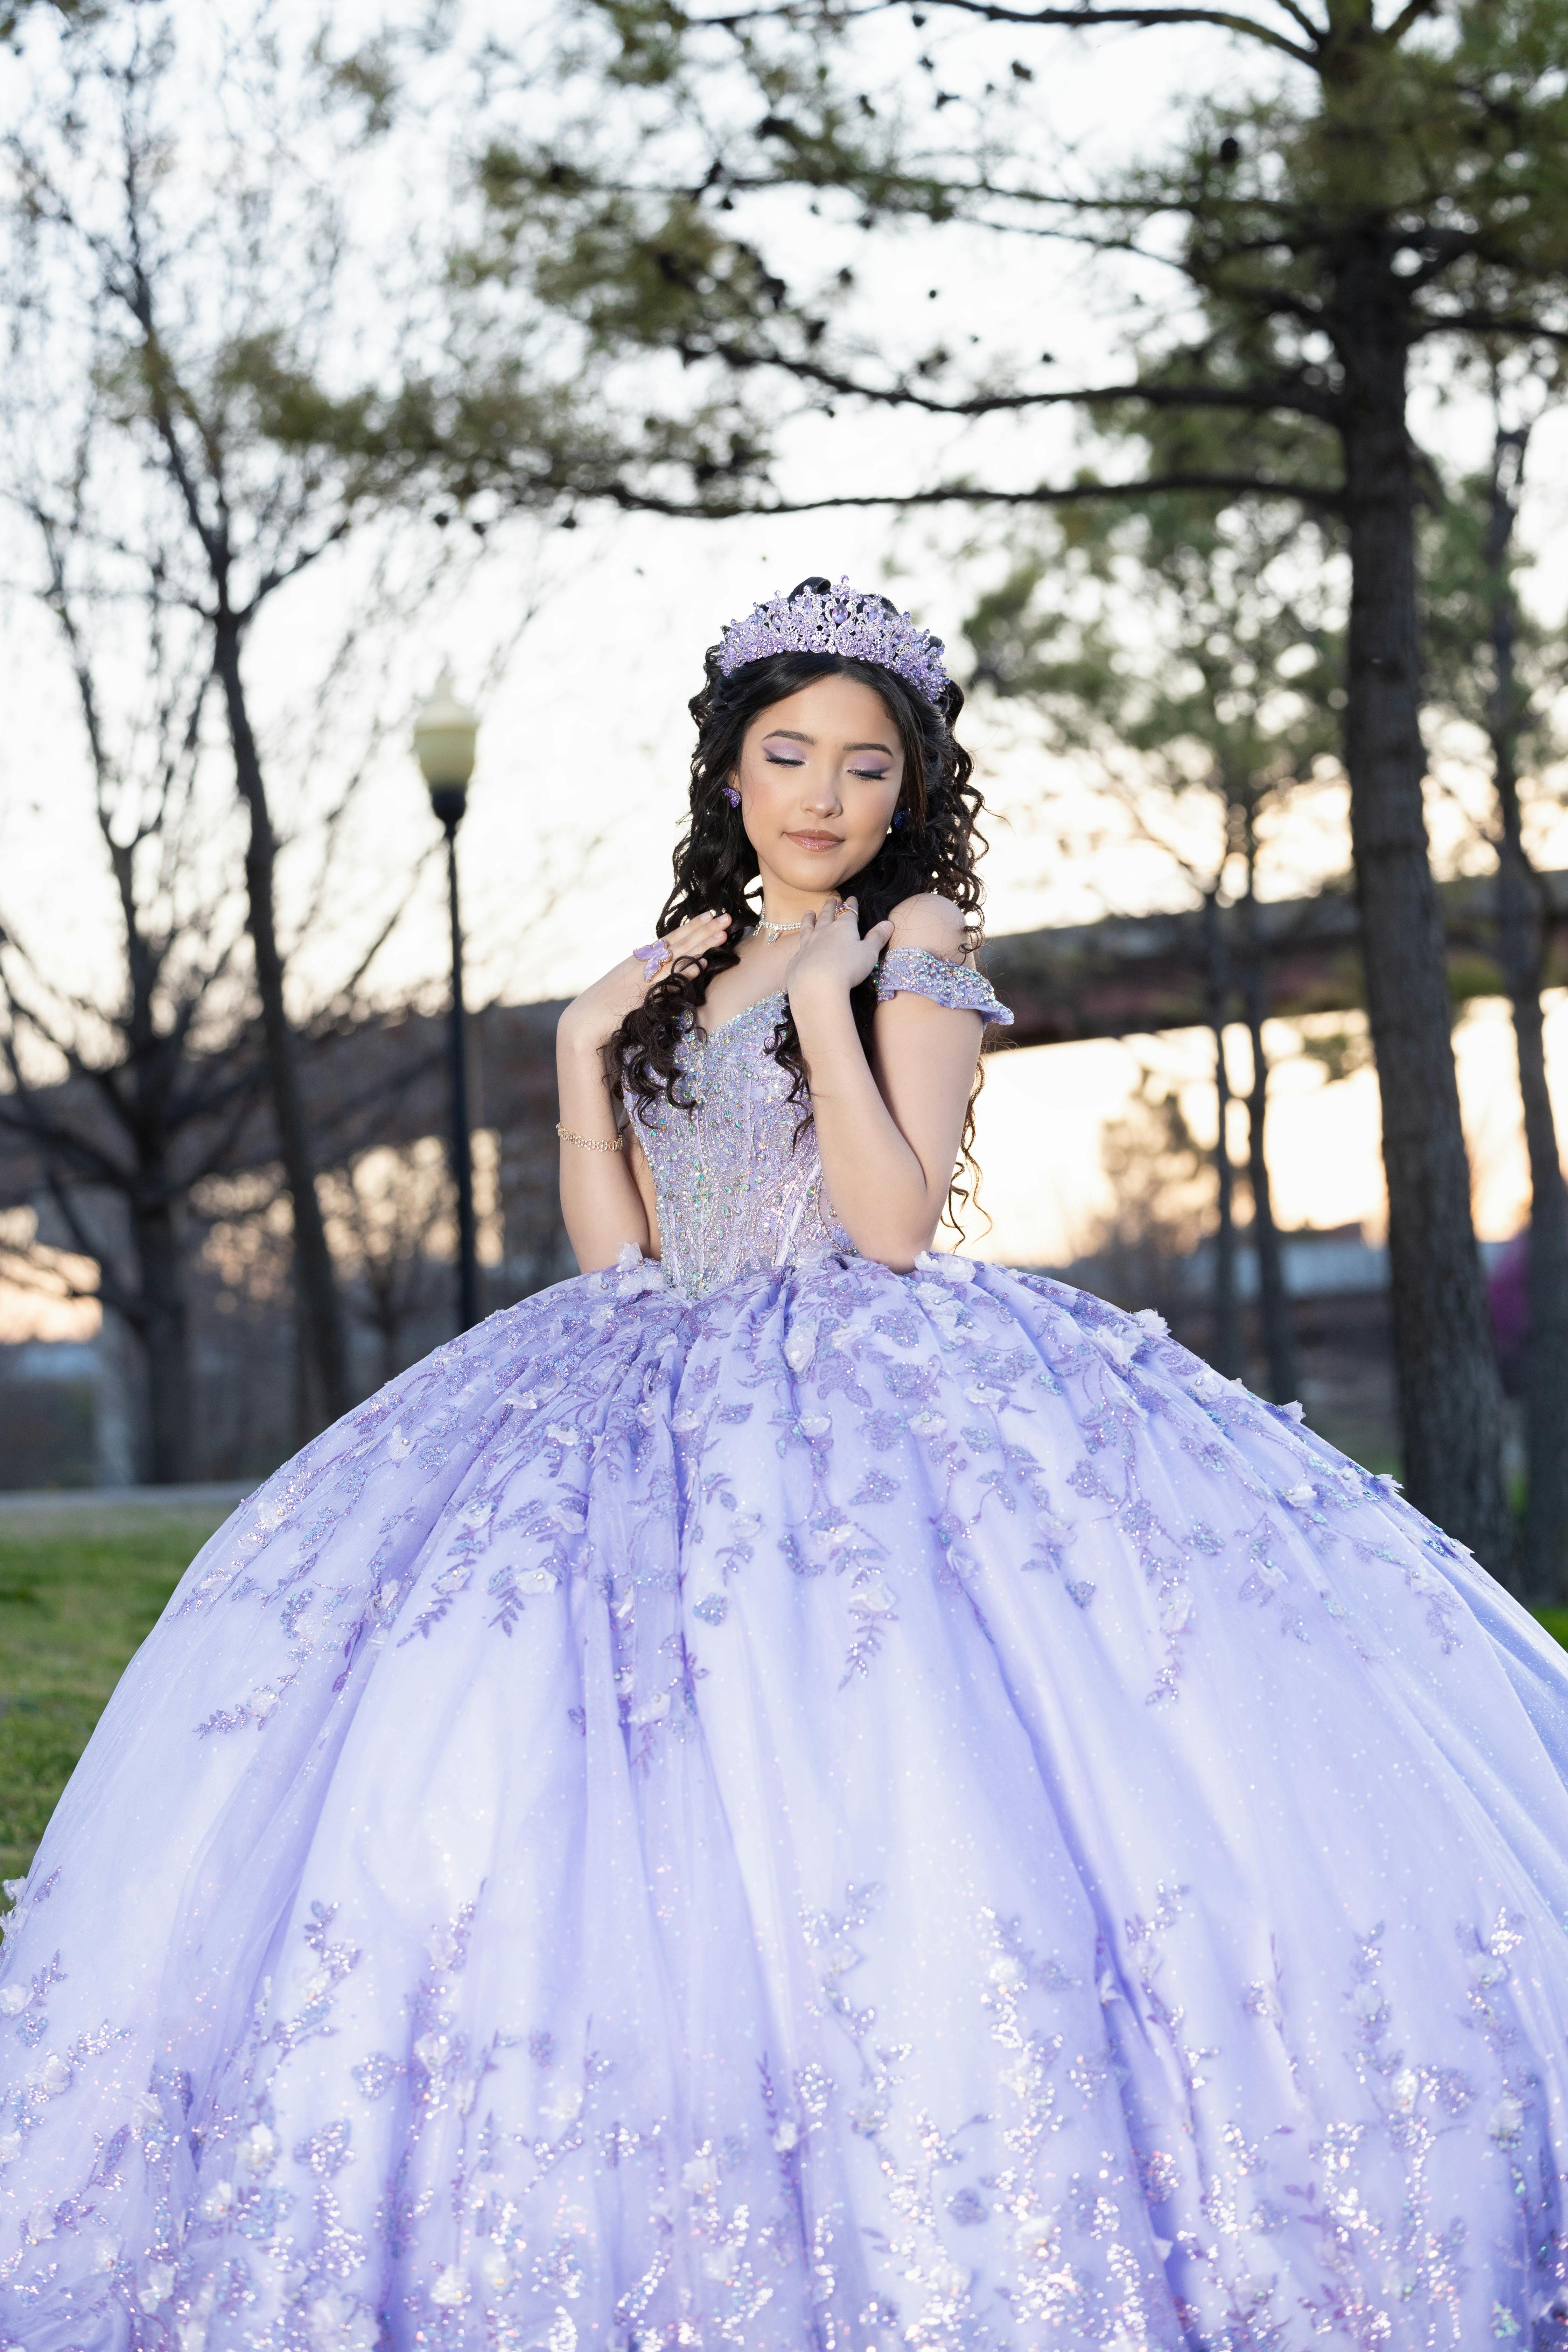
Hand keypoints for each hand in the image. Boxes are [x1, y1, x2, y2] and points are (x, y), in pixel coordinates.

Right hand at [558, 910, 731, 1053]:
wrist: (585, 1020)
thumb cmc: (606, 1007)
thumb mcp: (627, 985)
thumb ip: (646, 977)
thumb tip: (666, 972)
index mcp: (640, 959)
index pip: (671, 939)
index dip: (692, 927)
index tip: (710, 915)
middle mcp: (643, 963)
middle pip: (679, 942)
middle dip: (704, 930)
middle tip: (727, 917)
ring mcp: (643, 977)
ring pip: (677, 957)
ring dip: (701, 945)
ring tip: (723, 933)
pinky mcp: (643, 994)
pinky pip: (668, 981)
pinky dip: (684, 972)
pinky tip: (702, 964)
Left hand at [783, 897, 891, 1009]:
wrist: (817, 985)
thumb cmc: (848, 968)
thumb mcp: (869, 953)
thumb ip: (877, 937)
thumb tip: (888, 923)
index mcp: (843, 928)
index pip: (849, 912)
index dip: (851, 905)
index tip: (851, 898)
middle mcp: (824, 931)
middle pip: (826, 915)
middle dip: (830, 906)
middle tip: (830, 899)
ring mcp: (809, 943)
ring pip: (808, 926)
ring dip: (809, 918)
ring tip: (809, 912)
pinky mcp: (798, 958)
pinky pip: (799, 945)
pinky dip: (800, 940)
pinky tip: (800, 943)